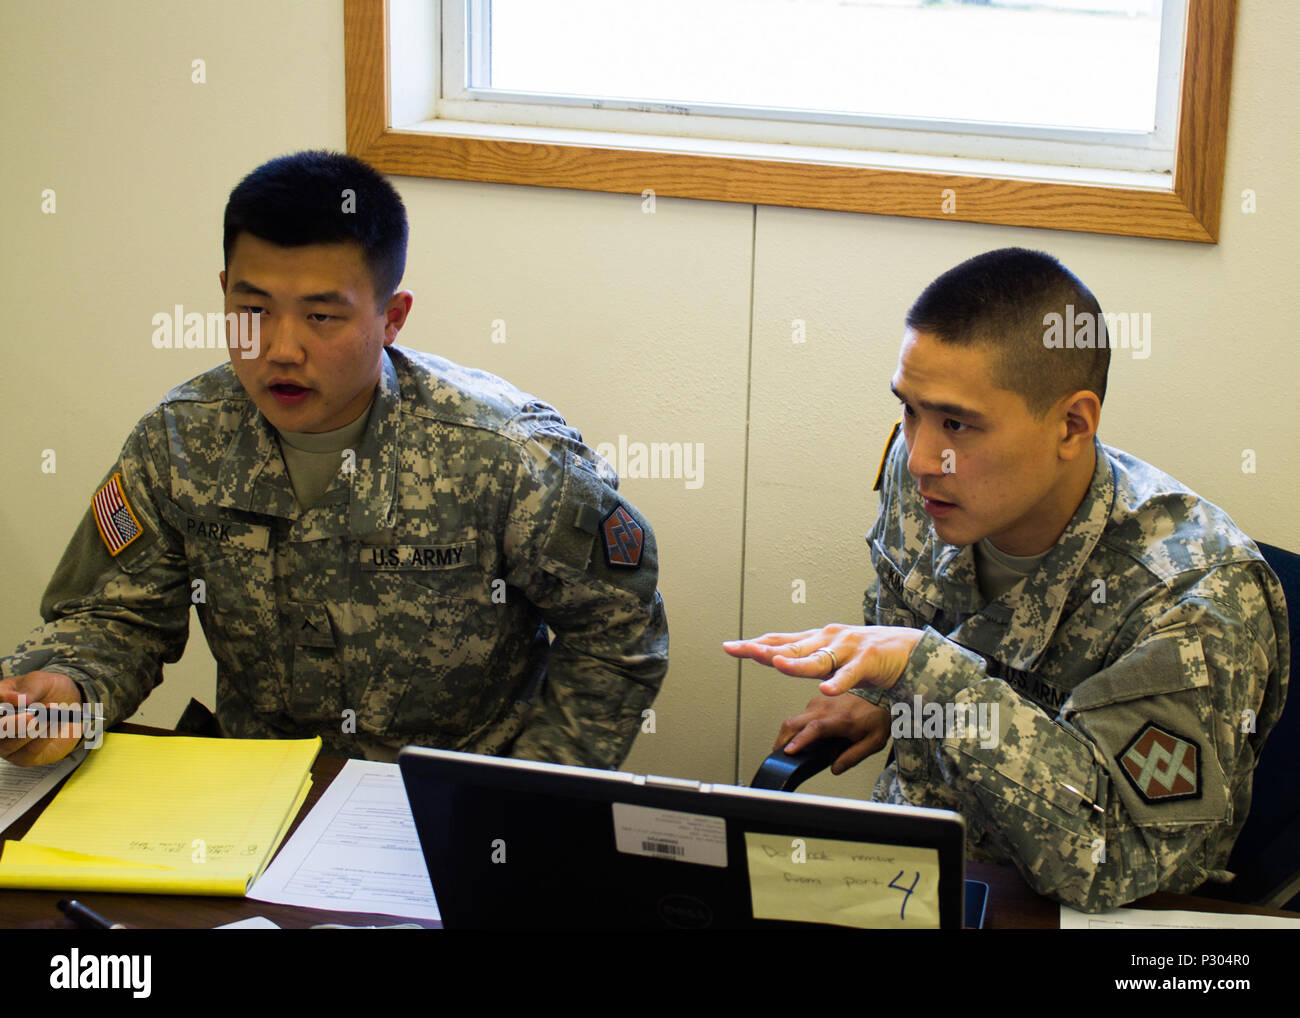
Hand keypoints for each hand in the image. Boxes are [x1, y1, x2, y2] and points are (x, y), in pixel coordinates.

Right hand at [0, 671, 85, 765]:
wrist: (69, 706)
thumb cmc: (48, 691)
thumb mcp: (42, 682)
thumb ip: (31, 687)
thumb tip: (19, 698)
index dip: (2, 701)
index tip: (18, 697)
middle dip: (11, 724)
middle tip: (31, 716)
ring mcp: (6, 743)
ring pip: (10, 744)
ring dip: (33, 730)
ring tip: (52, 716)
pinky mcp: (23, 756)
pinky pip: (30, 751)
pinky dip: (45, 736)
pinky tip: (58, 722)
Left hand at [723, 623, 922, 693]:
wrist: (912, 648)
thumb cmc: (871, 654)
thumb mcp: (833, 656)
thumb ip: (806, 659)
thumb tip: (776, 659)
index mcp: (819, 639)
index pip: (781, 640)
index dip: (755, 644)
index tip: (729, 646)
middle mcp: (830, 639)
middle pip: (792, 647)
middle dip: (766, 650)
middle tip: (743, 650)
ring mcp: (849, 648)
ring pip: (818, 659)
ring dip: (797, 663)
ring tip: (777, 665)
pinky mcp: (869, 660)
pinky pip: (851, 674)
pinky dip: (839, 682)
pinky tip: (827, 689)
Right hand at [774, 693, 890, 774]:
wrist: (880, 694)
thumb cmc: (877, 717)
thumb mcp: (873, 742)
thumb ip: (853, 757)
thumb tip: (836, 768)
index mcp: (841, 719)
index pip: (815, 729)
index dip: (800, 740)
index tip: (789, 751)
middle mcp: (826, 708)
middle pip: (795, 722)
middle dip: (782, 740)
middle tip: (778, 755)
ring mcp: (820, 702)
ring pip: (794, 719)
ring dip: (788, 734)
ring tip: (788, 749)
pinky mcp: (817, 701)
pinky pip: (800, 715)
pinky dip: (796, 727)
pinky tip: (801, 736)